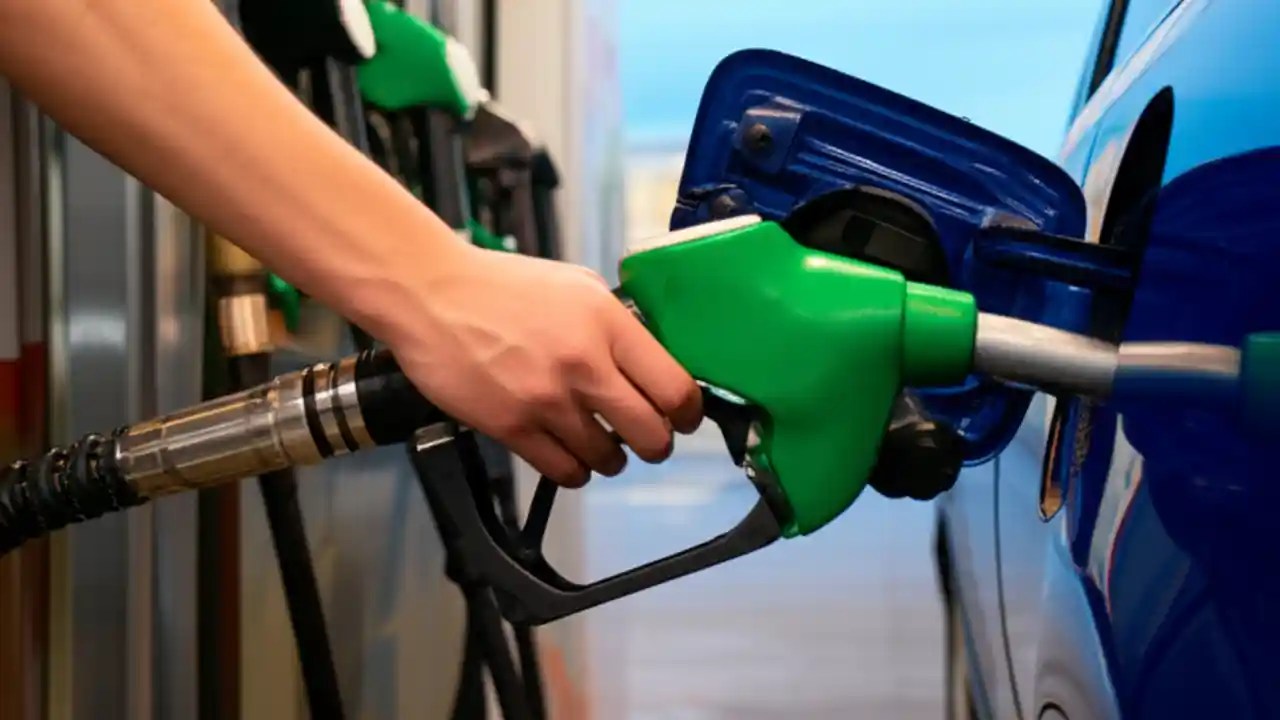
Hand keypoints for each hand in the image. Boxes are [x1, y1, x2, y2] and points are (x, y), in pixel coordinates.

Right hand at [381, 245, 703, 486]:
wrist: (431, 294)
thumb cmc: (504, 286)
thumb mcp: (577, 285)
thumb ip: (617, 324)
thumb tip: (651, 362)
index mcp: (608, 324)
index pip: (675, 389)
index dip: (687, 414)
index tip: (683, 419)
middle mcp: (585, 365)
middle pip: (651, 435)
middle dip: (656, 445)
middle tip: (647, 440)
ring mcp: (547, 400)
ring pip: (608, 459)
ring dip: (610, 458)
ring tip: (599, 445)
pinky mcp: (512, 427)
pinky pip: (564, 472)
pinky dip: (574, 471)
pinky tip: (568, 455)